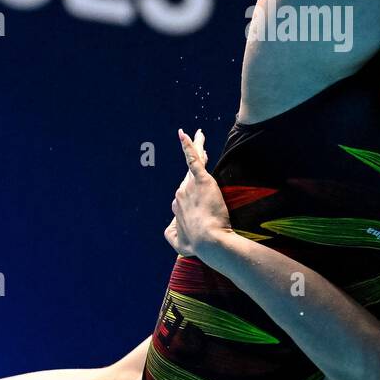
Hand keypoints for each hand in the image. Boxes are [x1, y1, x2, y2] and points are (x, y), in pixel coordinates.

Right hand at [164, 127, 231, 258]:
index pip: (186, 194)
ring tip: (199, 135)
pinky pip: (192, 159)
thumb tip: (171, 228)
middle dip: (196, 168)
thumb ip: (172, 236)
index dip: (194, 192)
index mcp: (177, 207)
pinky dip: (188, 146)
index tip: (202, 194)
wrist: (208, 241)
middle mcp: (180, 194)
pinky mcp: (201, 180)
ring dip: (196, 148)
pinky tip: (184, 134)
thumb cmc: (197, 245)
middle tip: (204, 152)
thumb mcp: (180, 244)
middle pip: (189, 176)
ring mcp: (189, 186)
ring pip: (192, 163)